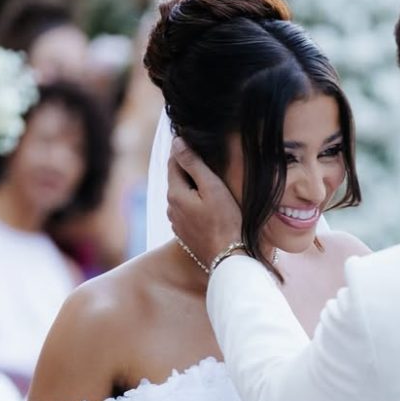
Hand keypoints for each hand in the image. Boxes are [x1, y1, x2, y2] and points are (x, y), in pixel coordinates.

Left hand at [166, 138, 242, 269]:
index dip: (184, 150)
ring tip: (212, 185)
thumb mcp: (213, 187)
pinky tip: (210, 206)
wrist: (229, 258)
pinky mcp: (184, 233)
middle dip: (189, 169)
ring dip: (192, 188)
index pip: (174, 162)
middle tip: (209, 162)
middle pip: (177, 179)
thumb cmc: (226, 221)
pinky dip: (195, 203)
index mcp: (175, 193)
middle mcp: (170, 207)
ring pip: (182, 195)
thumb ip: (194, 164)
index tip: (196, 143)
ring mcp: (176, 222)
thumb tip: (177, 142)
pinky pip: (186, 210)